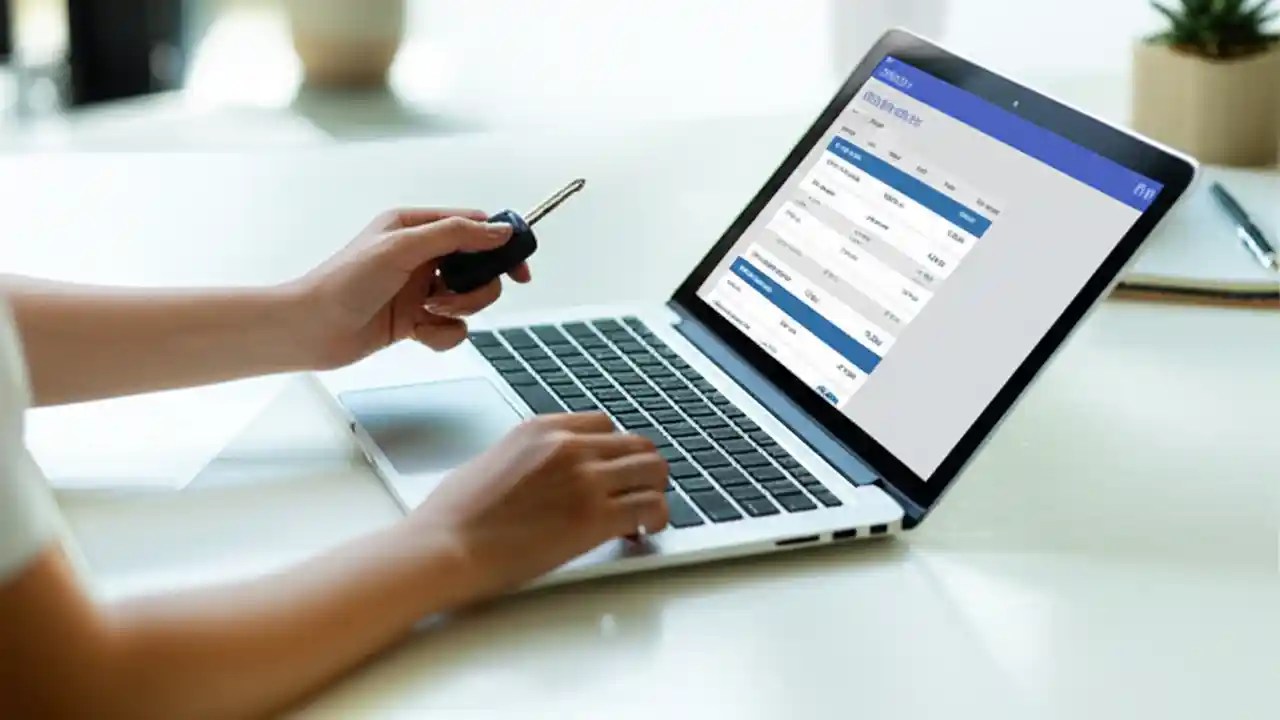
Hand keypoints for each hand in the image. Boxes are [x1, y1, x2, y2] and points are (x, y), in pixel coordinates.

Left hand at [291, 208, 531, 368]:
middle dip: (477, 288)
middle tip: (458, 297)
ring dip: (458, 312)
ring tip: (429, 314)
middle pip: (479, 267)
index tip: (519, 267)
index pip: (473, 226)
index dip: (501, 245)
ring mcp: (420, 289)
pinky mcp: (417, 320)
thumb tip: (498, 230)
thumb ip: (455, 235)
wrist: (312, 329)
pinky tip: (417, 334)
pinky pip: (453, 328)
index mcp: (415, 227)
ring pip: (470, 300)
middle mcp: (420, 255)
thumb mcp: (403, 247)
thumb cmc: (344, 282)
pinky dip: (441, 334)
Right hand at [409, 413, 669, 600]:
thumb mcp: (491, 461)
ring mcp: (586, 480)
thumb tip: (543, 473)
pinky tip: (643, 532)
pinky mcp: (595, 517)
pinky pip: (651, 508)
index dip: (614, 450)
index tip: (614, 470)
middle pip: (637, 444)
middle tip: (638, 493)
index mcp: (541, 429)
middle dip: (642, 470)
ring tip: (645, 514)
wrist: (445, 546)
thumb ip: (528, 458)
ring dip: (655, 492)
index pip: (603, 424)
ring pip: (654, 472)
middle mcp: (569, 446)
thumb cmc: (453, 516)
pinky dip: (656, 520)